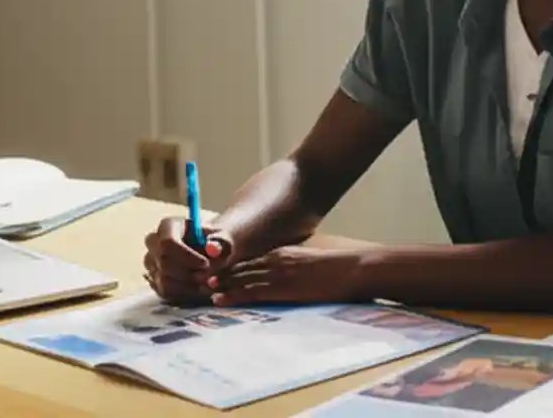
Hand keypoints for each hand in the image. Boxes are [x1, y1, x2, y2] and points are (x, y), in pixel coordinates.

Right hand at [142, 217, 234, 303]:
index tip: (206, 264)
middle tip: (208, 277)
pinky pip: (165, 292)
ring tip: (207, 283)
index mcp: (169, 226)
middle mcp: (154, 243)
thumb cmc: (216, 241)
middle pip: (164, 263)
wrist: (211, 253)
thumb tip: (213, 249)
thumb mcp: (223, 237)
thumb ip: (221, 242)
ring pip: (164, 280)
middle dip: (189, 273)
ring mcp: (152, 263)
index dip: (187, 256)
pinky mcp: (154, 280)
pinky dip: (184, 294)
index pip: (168, 242)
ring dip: (188, 286)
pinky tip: (199, 288)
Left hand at [207, 246, 367, 305]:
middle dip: (219, 273)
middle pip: (240, 266)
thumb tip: (292, 274)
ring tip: (202, 289)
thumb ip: (297, 265)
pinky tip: (218, 300)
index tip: (215, 269)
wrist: (353, 269)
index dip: (231, 264)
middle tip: (199, 279)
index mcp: (283, 252)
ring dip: (220, 284)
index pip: (250, 258)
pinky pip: (251, 292)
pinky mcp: (282, 287)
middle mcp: (276, 259)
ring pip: (240, 278)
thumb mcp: (313, 261)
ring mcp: (278, 273)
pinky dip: (232, 296)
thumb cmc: (339, 267)